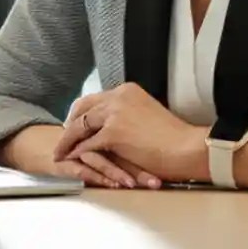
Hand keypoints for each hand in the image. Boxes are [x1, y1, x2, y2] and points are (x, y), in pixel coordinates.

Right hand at [0, 124, 162, 188]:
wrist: (42, 147)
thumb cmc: (76, 148)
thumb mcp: (104, 144)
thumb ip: (124, 144)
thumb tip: (156, 156)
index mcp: (103, 126)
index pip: (128, 138)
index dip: (148, 154)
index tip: (166, 168)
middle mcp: (91, 136)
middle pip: (118, 148)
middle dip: (138, 166)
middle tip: (154, 180)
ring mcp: (78, 148)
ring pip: (101, 157)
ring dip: (120, 172)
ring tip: (135, 184)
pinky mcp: (66, 161)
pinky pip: (83, 168)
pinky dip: (98, 176)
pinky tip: (110, 185)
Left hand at [52, 83, 206, 182]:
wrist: (187, 147)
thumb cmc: (174, 137)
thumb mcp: (147, 114)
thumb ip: (128, 114)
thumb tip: (116, 124)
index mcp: (127, 91)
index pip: (95, 99)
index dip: (82, 112)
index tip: (75, 121)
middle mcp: (117, 97)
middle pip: (82, 107)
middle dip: (69, 123)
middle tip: (61, 136)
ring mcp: (114, 114)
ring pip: (80, 125)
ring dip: (67, 139)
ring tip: (60, 150)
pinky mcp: (113, 133)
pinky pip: (87, 143)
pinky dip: (77, 151)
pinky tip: (72, 158)